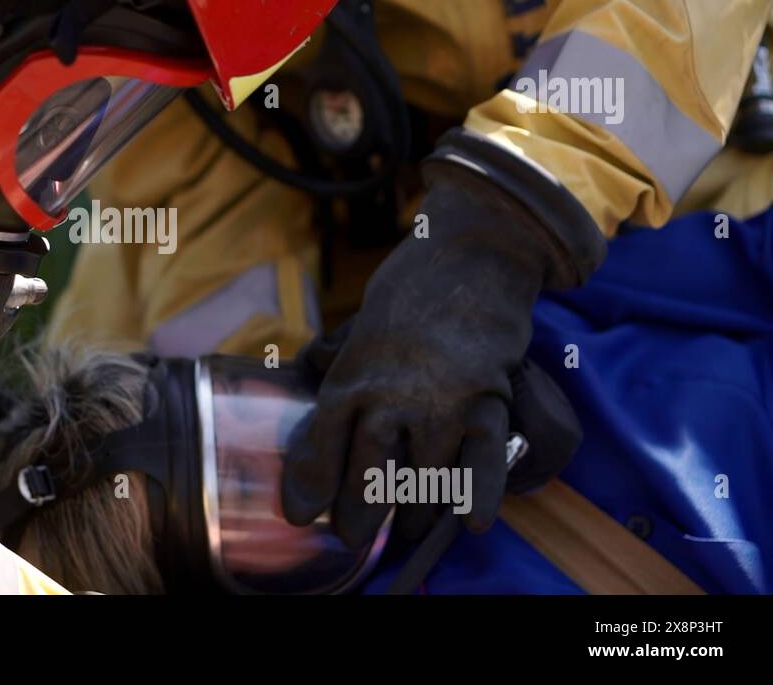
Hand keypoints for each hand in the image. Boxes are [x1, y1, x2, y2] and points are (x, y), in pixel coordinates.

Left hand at [281, 142, 602, 547]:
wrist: (472, 254)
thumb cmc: (411, 290)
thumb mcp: (359, 325)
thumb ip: (338, 359)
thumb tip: (305, 367)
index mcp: (351, 376)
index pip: (322, 444)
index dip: (311, 485)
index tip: (301, 515)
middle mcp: (391, 396)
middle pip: (368, 474)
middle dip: (358, 515)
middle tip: (354, 535)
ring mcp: (442, 402)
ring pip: (423, 478)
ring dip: (413, 512)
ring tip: (407, 528)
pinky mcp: (488, 402)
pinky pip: (482, 461)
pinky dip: (477, 494)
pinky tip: (470, 522)